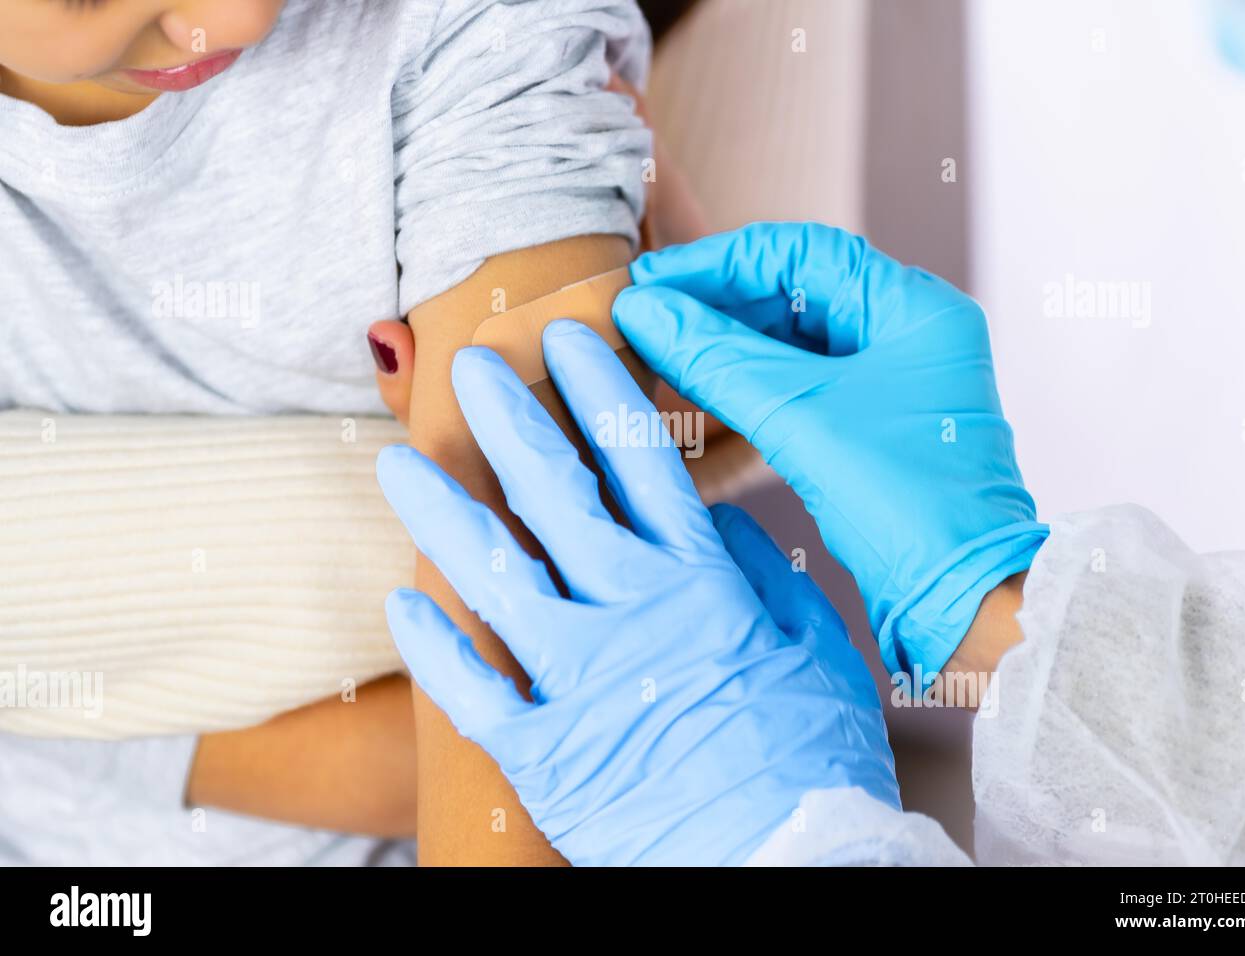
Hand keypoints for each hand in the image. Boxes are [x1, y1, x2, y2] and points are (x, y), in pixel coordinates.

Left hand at [376, 320, 898, 865]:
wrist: (786, 865)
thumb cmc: (813, 761)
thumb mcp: (817, 649)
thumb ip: (762, 572)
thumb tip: (718, 516)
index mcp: (700, 583)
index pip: (640, 462)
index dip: (601, 394)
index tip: (569, 344)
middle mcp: (629, 615)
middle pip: (554, 496)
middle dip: (508, 421)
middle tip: (473, 369)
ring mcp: (578, 681)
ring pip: (492, 576)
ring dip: (441, 514)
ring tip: (399, 463)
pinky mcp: (542, 751)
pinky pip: (470, 690)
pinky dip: (434, 645)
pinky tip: (403, 602)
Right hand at [613, 222, 1047, 684]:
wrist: (960, 600)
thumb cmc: (908, 505)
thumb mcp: (799, 419)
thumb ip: (716, 358)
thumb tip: (643, 311)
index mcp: (914, 308)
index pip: (801, 252)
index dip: (717, 263)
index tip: (652, 281)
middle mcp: (908, 331)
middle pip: (795, 290)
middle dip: (717, 301)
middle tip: (647, 314)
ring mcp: (892, 378)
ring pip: (793, 338)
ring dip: (727, 341)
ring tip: (660, 345)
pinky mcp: (871, 421)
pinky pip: (799, 381)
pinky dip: (748, 379)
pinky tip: (697, 383)